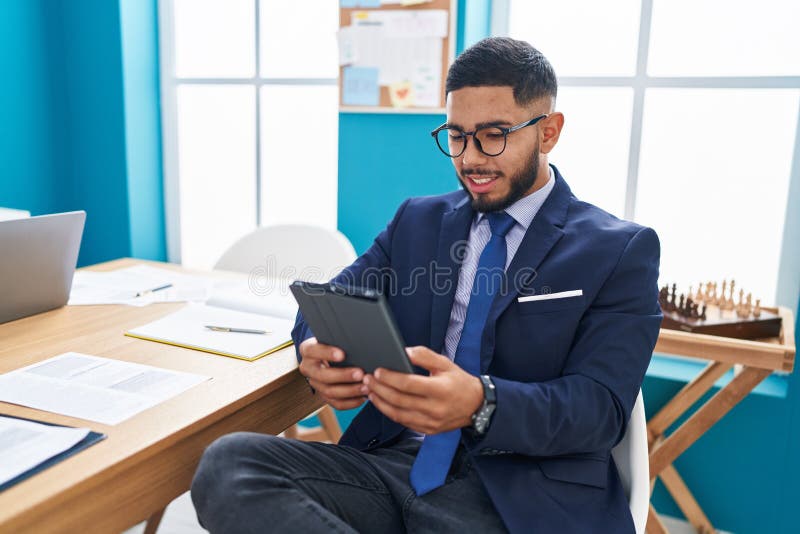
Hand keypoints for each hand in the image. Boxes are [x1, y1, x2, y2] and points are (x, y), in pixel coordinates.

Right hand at [298, 337, 365, 409]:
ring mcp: (315, 383)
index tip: (342, 354)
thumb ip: (340, 340)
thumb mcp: (332, 338)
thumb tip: (358, 341)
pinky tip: (362, 398)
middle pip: (323, 376)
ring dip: (350, 391)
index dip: (327, 353)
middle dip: (343, 375)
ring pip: (329, 392)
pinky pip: (335, 403)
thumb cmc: (332, 343)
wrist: (325, 355)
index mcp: (307, 350)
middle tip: (360, 373)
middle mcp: (308, 368)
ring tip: (365, 387)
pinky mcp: (323, 395)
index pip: (313, 351)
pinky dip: (350, 402)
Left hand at [362, 346, 482, 434]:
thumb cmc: (459, 382)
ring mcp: (431, 422)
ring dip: (380, 402)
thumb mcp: (446, 364)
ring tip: (370, 391)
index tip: (377, 371)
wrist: (477, 406)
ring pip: (398, 414)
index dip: (390, 378)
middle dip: (380, 388)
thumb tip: (404, 351)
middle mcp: (435, 408)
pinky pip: (403, 422)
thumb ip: (425, 356)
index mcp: (440, 389)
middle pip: (399, 399)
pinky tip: (382, 403)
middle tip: (367, 379)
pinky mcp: (427, 430)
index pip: (409, 384)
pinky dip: (390, 412)